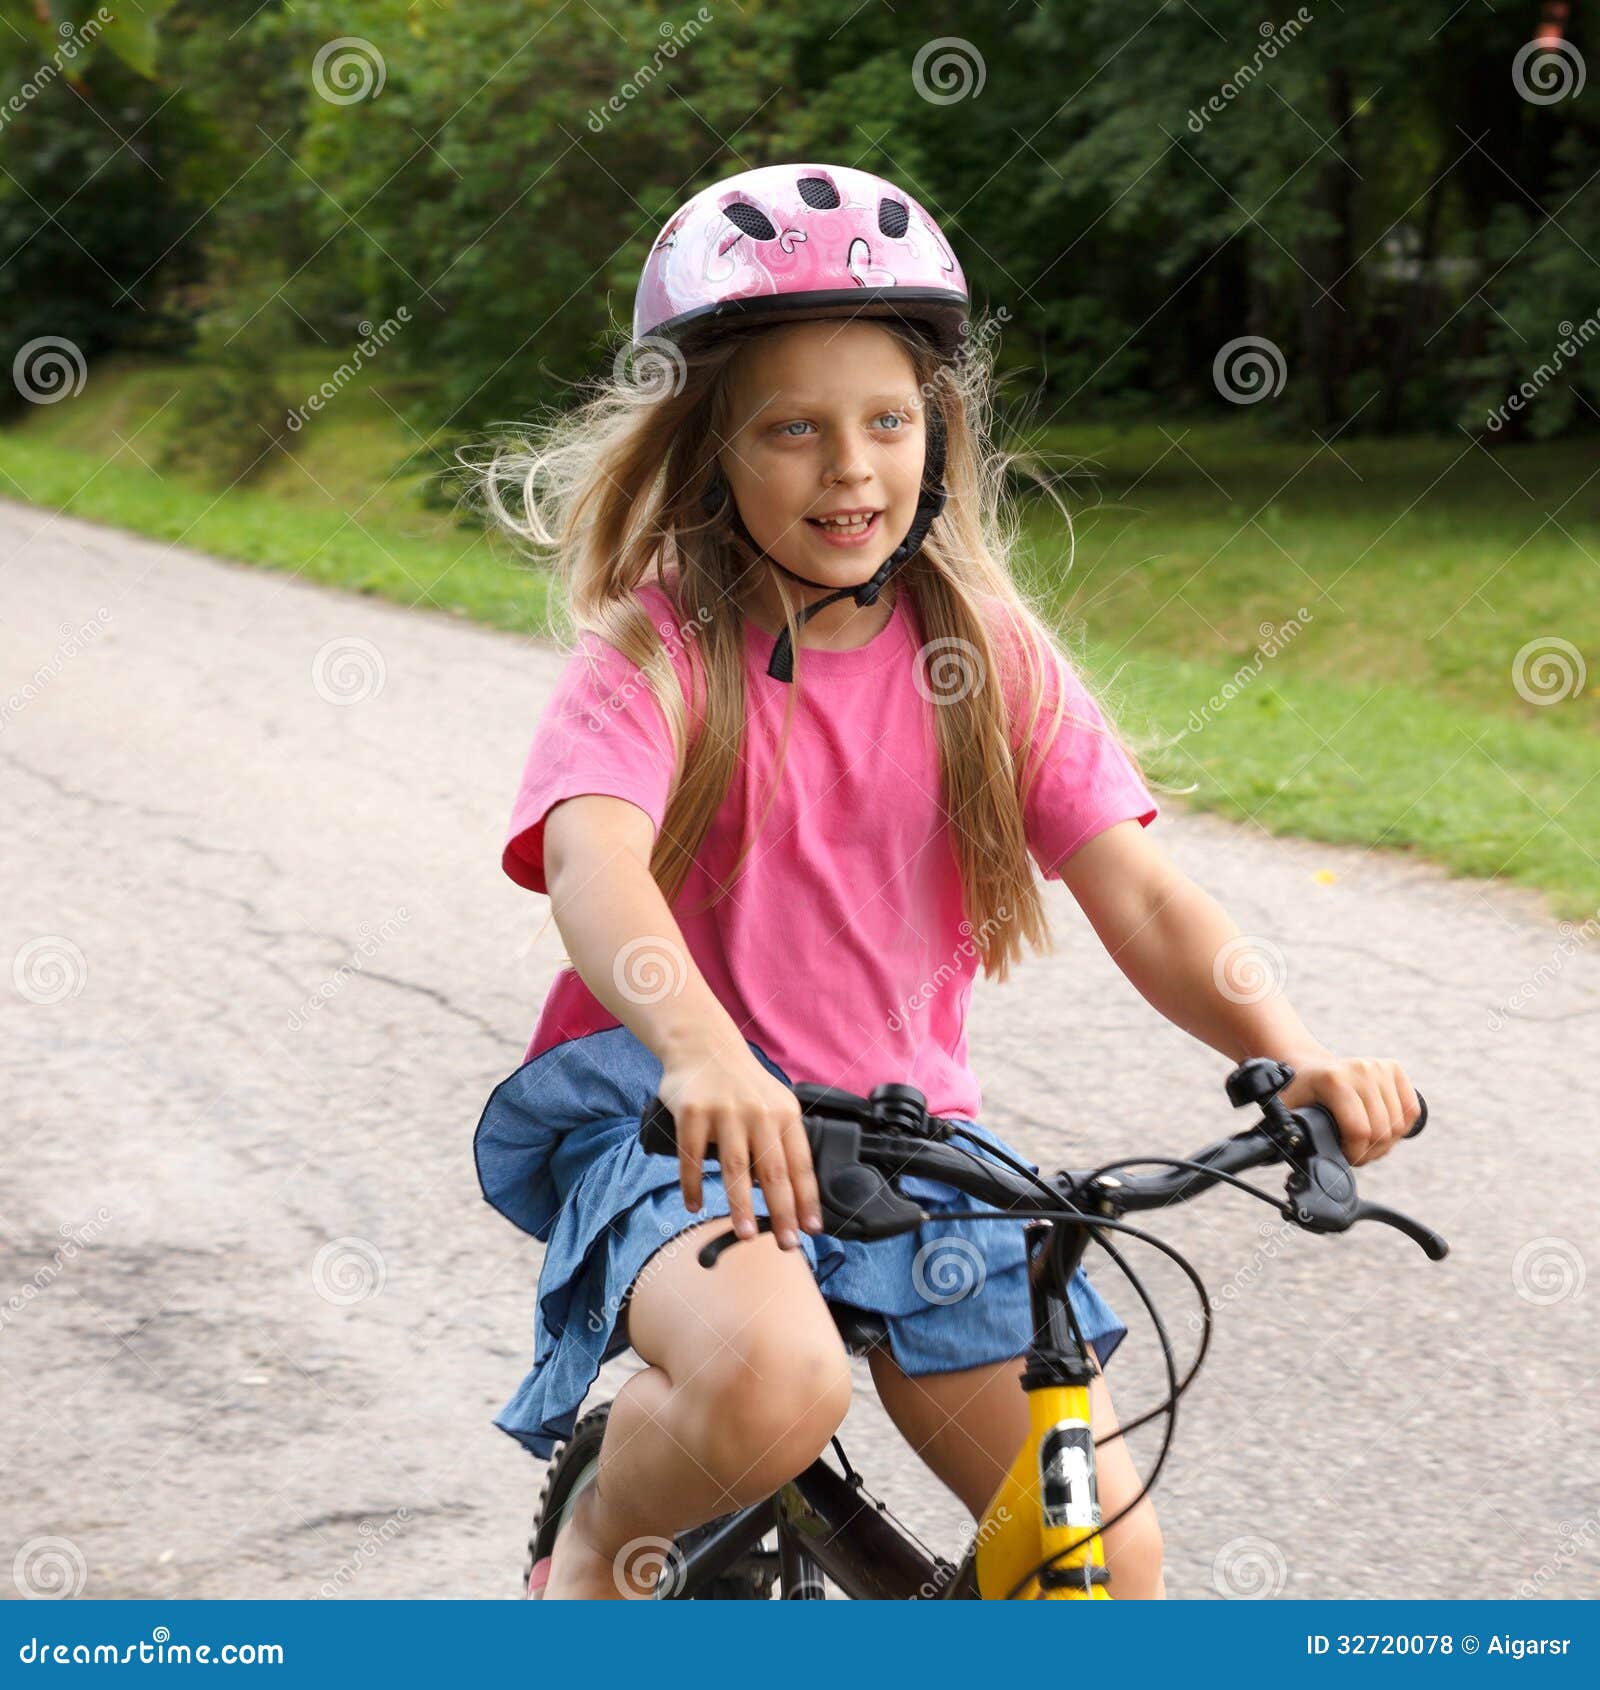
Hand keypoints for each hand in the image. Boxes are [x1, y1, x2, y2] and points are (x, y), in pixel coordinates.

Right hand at [656, 1035, 823, 1249]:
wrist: (702, 1044)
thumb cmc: (742, 1083)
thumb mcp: (774, 1103)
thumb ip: (781, 1141)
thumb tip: (791, 1194)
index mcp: (784, 1113)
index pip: (801, 1163)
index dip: (808, 1199)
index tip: (813, 1229)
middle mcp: (758, 1113)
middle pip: (773, 1171)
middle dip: (782, 1212)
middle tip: (786, 1243)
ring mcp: (724, 1112)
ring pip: (735, 1168)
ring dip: (741, 1206)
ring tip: (746, 1234)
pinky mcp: (692, 1112)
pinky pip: (691, 1157)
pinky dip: (692, 1185)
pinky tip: (694, 1205)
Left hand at [1277, 1051, 1422, 1165]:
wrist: (1310, 1069)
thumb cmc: (1299, 1096)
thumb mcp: (1290, 1113)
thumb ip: (1295, 1134)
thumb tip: (1303, 1157)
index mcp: (1333, 1080)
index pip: (1359, 1131)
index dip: (1354, 1154)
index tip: (1345, 1157)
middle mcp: (1360, 1069)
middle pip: (1382, 1131)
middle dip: (1369, 1153)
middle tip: (1356, 1154)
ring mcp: (1379, 1066)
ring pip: (1399, 1126)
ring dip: (1385, 1144)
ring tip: (1366, 1144)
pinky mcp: (1394, 1068)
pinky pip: (1411, 1111)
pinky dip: (1401, 1128)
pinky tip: (1382, 1130)